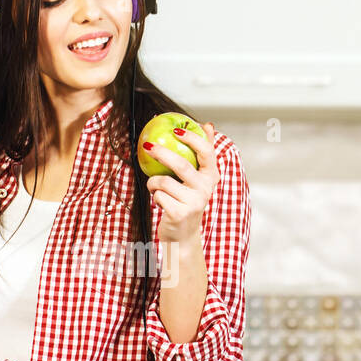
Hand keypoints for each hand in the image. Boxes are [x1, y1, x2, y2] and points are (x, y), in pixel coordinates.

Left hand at [144, 121, 219, 244]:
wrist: (183, 235)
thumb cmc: (187, 201)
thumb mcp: (197, 178)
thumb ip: (202, 154)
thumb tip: (208, 125)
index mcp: (211, 176)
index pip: (206, 152)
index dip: (192, 138)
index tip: (176, 130)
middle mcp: (205, 189)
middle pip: (181, 164)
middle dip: (162, 152)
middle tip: (148, 146)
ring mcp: (193, 202)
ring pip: (163, 181)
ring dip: (153, 182)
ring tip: (155, 186)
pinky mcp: (179, 213)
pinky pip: (158, 196)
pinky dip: (154, 196)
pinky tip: (160, 202)